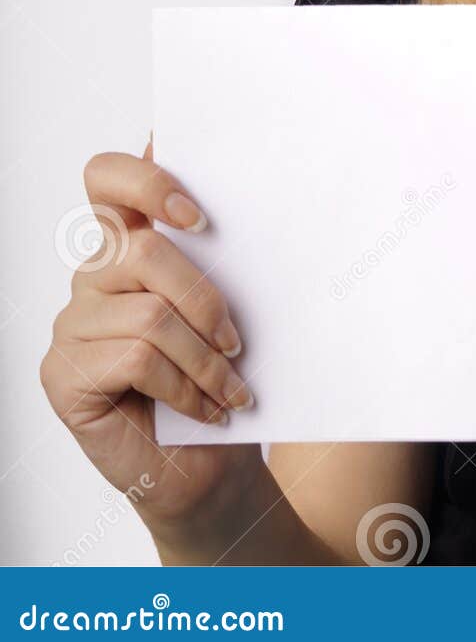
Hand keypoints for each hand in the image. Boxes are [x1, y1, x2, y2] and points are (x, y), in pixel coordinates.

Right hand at [40, 138, 263, 537]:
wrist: (209, 465)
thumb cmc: (220, 379)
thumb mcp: (227, 310)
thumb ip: (217, 260)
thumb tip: (247, 216)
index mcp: (129, 241)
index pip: (107, 176)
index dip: (147, 181)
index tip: (200, 216)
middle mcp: (93, 274)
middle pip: (142, 249)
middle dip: (205, 296)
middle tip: (237, 341)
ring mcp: (72, 323)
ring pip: (149, 314)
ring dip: (205, 358)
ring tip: (232, 390)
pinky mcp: (62, 373)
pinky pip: (135, 359)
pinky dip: (185, 387)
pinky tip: (206, 411)